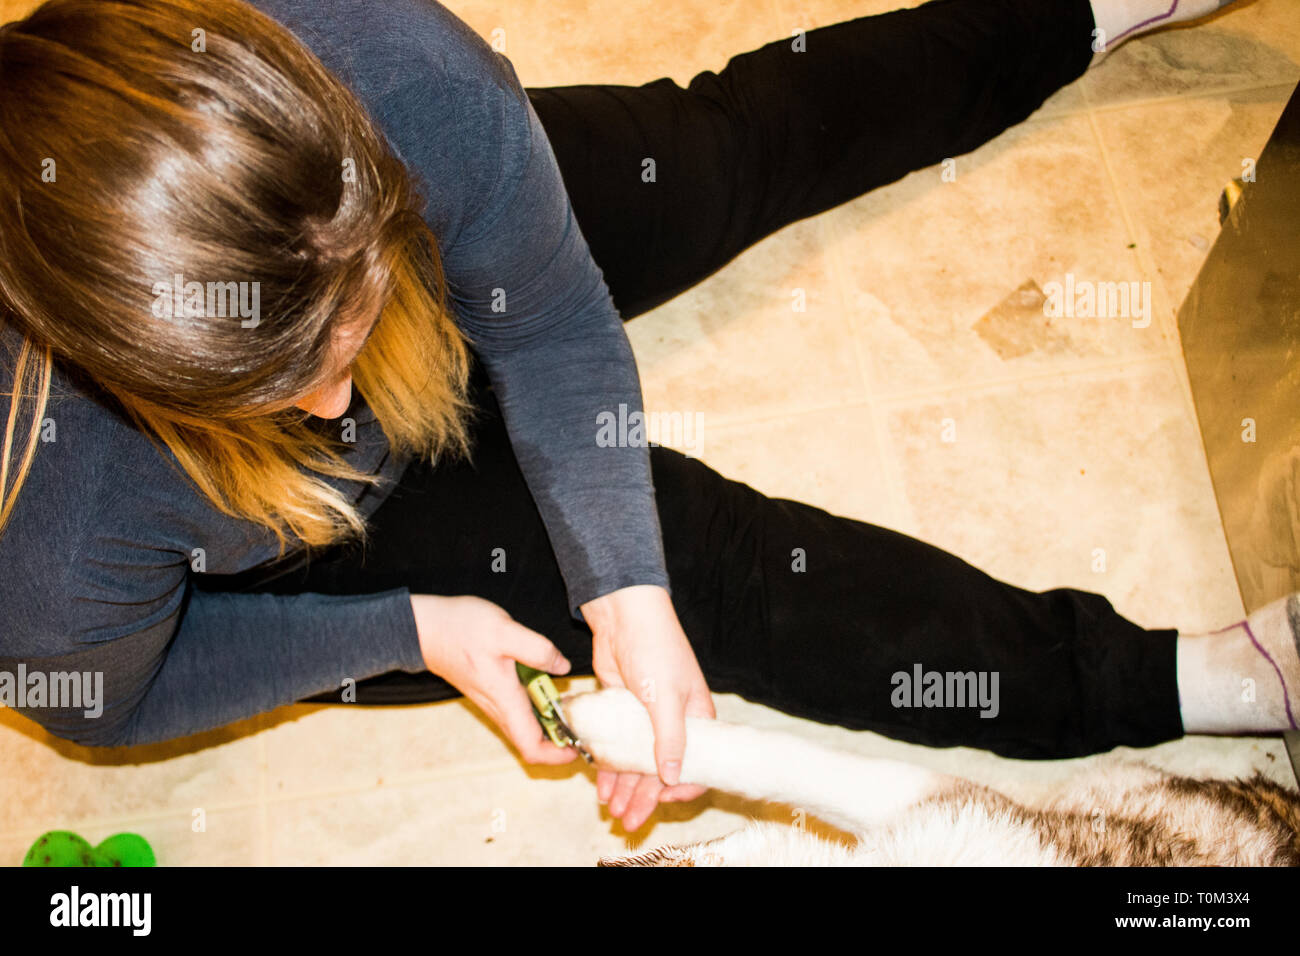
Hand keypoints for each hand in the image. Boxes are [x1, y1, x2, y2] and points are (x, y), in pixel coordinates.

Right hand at [410, 594, 576, 765]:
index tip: (577, 745)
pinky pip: (517, 713)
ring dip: (549, 726)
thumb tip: (562, 668)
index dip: (556, 755)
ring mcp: (492, 702)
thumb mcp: (504, 630)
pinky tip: (549, 688)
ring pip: (524, 728)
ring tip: (571, 706)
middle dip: (559, 742)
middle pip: (530, 743)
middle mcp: (498, 708)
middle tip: (582, 723)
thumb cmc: (460, 628)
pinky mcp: (490, 692)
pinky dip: (536, 709)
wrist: (425, 628)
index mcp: (505, 698)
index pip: (531, 746)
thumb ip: (538, 649)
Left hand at [581, 585, 714, 831]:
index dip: (683, 786)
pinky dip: (610, 767)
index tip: (664, 800)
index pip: (698, 763)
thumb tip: (672, 776)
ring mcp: (645, 718)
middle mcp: (673, 722)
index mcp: (697, 717)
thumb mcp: (667, 697)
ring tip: (611, 811)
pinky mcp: (620, 711)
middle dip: (646, 798)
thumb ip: (671, 738)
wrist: (624, 615)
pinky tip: (600, 785)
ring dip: (625, 788)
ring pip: (636, 762)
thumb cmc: (656, 648)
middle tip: (629, 821)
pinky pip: (616, 747)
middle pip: (661, 770)